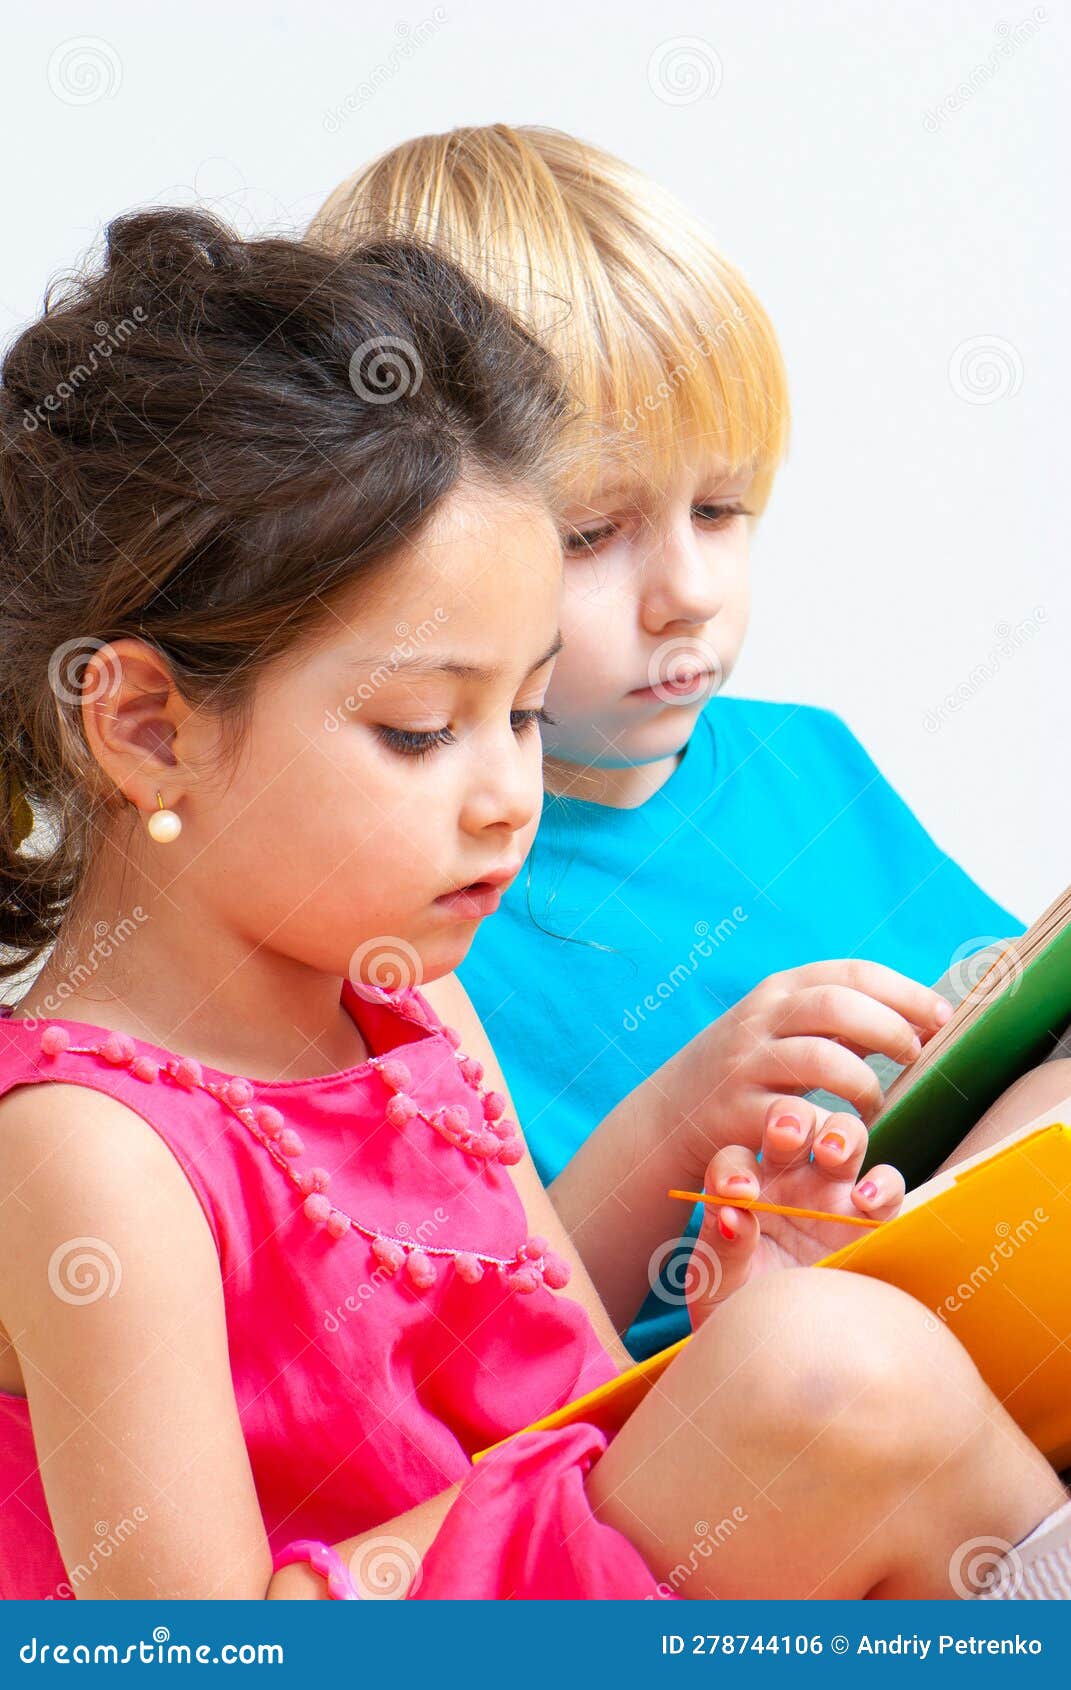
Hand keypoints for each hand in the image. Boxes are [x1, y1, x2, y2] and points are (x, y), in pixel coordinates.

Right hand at [655, 958, 951, 1182]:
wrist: (669, 1116)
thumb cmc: (746, 1072)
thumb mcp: (783, 1028)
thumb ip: (838, 1018)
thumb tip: (921, 1014)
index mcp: (781, 990)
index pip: (852, 973)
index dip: (905, 992)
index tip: (942, 1017)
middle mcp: (761, 1019)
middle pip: (837, 1005)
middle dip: (890, 1029)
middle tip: (917, 1057)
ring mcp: (746, 1065)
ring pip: (820, 1059)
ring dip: (864, 1084)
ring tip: (875, 1104)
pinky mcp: (736, 1112)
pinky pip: (798, 1118)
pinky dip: (831, 1128)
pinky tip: (842, 1138)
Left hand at [686, 1094, 904, 1330]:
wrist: (783, 1360)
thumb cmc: (739, 1314)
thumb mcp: (716, 1285)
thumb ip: (722, 1247)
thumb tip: (734, 1213)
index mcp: (743, 1190)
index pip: (733, 1159)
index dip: (732, 1168)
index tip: (733, 1194)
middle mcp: (787, 1183)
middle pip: (792, 1125)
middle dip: (790, 1119)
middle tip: (784, 1136)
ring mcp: (831, 1197)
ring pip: (843, 1138)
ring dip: (838, 1133)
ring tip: (830, 1153)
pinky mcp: (870, 1223)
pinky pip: (886, 1189)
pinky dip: (882, 1184)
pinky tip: (863, 1201)